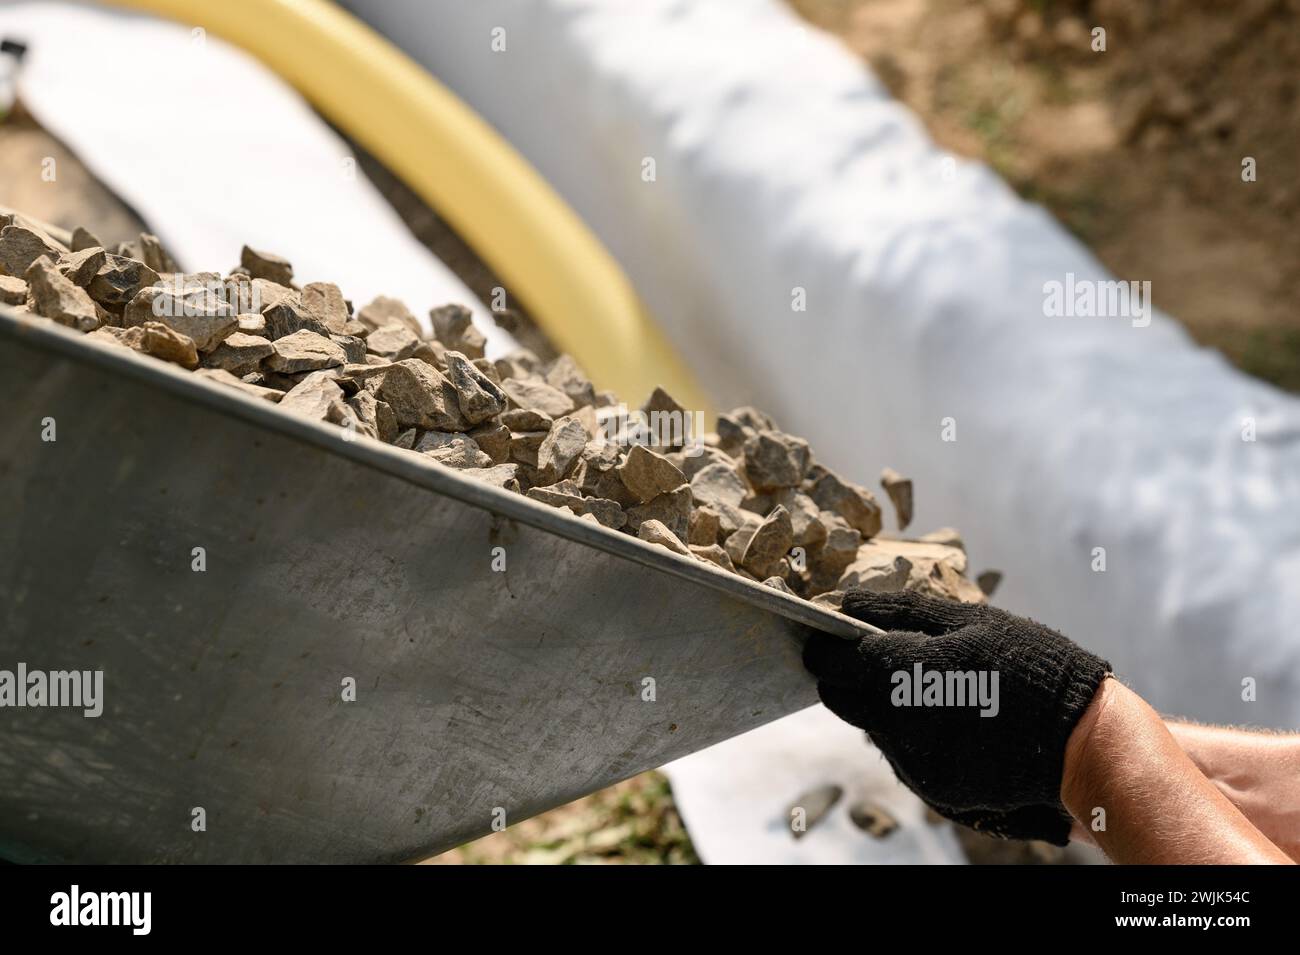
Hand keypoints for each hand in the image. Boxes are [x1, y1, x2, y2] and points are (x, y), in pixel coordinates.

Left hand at [804, 590, 1109, 844]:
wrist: (1082, 743)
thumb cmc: (1031, 667)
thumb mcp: (972, 622)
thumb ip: (903, 612)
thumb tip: (847, 603)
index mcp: (910, 668)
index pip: (838, 660)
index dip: (826, 648)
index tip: (824, 640)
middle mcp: (903, 719)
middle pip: (842, 698)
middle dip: (844, 679)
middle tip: (868, 662)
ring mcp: (915, 757)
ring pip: (869, 725)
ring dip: (877, 705)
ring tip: (921, 688)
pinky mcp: (931, 785)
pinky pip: (899, 753)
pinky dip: (907, 734)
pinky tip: (942, 719)